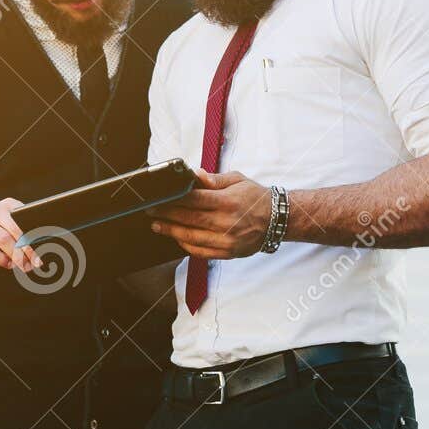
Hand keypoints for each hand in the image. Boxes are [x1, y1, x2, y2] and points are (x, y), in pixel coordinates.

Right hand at [0, 199, 40, 270]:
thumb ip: (21, 230)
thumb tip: (40, 249)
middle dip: (28, 248)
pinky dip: (1, 259)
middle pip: (15, 230)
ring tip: (24, 266)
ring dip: (16, 255)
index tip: (46, 245)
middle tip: (37, 262)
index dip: (36, 231)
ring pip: (3, 239)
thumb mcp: (7, 224)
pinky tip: (9, 264)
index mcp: (8, 205)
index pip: (26, 215)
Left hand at [150, 169, 271, 259]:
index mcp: (228, 202)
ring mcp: (227, 240)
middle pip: (189, 219)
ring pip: (192, 237)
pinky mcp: (228, 252)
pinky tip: (177, 238)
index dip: (174, 199)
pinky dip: (186, 246)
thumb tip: (195, 176)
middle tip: (151, 211)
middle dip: (166, 215)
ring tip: (157, 226)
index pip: (194, 200)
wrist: (277, 219)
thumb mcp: (237, 180)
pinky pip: (201, 252)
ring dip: (171, 231)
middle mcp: (226, 222)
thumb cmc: (255, 197)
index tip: (160, 198)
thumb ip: (214, 179)